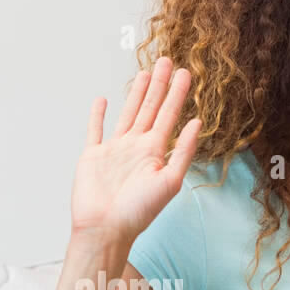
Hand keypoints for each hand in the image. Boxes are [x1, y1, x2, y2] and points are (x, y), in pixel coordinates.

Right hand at [71, 55, 202, 245]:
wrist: (105, 229)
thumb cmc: (137, 213)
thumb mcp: (169, 181)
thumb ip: (183, 151)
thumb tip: (196, 122)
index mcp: (154, 153)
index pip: (169, 115)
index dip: (178, 93)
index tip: (186, 72)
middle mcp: (136, 148)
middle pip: (150, 108)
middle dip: (160, 85)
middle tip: (168, 60)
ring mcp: (114, 150)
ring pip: (127, 113)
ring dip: (136, 94)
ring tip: (145, 72)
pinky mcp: (92, 156)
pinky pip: (95, 130)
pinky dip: (98, 115)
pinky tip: (103, 100)